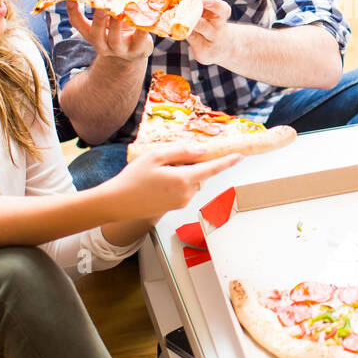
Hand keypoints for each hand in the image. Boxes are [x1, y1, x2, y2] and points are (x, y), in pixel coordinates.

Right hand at [66, 1, 152, 62]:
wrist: (134, 53)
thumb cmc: (119, 29)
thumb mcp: (108, 19)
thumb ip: (104, 5)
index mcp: (92, 33)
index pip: (78, 24)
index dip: (73, 12)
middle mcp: (102, 44)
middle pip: (96, 34)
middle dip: (98, 21)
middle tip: (101, 8)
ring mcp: (120, 49)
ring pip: (115, 39)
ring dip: (116, 25)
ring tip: (121, 11)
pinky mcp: (137, 49)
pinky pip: (139, 39)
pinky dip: (141, 29)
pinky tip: (145, 18)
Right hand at [101, 143, 241, 221]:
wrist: (117, 203)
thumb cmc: (133, 178)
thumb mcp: (156, 156)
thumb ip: (181, 152)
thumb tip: (202, 150)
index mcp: (183, 179)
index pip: (211, 168)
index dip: (226, 161)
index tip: (240, 156)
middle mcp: (186, 193)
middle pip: (200, 173)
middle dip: (192, 164)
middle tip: (169, 160)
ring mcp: (181, 202)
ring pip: (192, 182)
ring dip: (184, 173)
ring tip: (160, 172)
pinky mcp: (175, 207)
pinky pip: (184, 190)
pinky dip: (178, 182)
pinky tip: (158, 181)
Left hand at [186, 0, 233, 66]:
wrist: (220, 48)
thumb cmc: (209, 24)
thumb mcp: (205, 12)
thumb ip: (194, 2)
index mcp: (217, 8)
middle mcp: (218, 21)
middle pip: (221, 10)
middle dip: (213, 3)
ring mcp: (213, 36)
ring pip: (205, 28)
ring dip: (196, 23)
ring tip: (185, 19)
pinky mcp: (204, 50)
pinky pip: (193, 41)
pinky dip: (184, 35)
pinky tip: (173, 31)